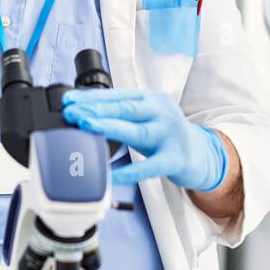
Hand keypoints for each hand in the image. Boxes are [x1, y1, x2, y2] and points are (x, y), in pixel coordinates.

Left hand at [62, 88, 227, 191]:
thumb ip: (121, 113)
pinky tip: (112, 175)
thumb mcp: (147, 116)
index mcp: (151, 99)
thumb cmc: (164, 134)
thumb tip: (83, 114)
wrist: (201, 153)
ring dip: (109, 127)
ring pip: (136, 131)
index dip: (91, 97)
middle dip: (96, 109)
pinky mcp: (174, 159)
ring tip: (86, 126)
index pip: (118, 95)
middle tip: (72, 113)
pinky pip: (149, 167)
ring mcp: (169, 136)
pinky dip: (130, 171)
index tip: (69, 100)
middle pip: (125, 108)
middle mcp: (161, 113)